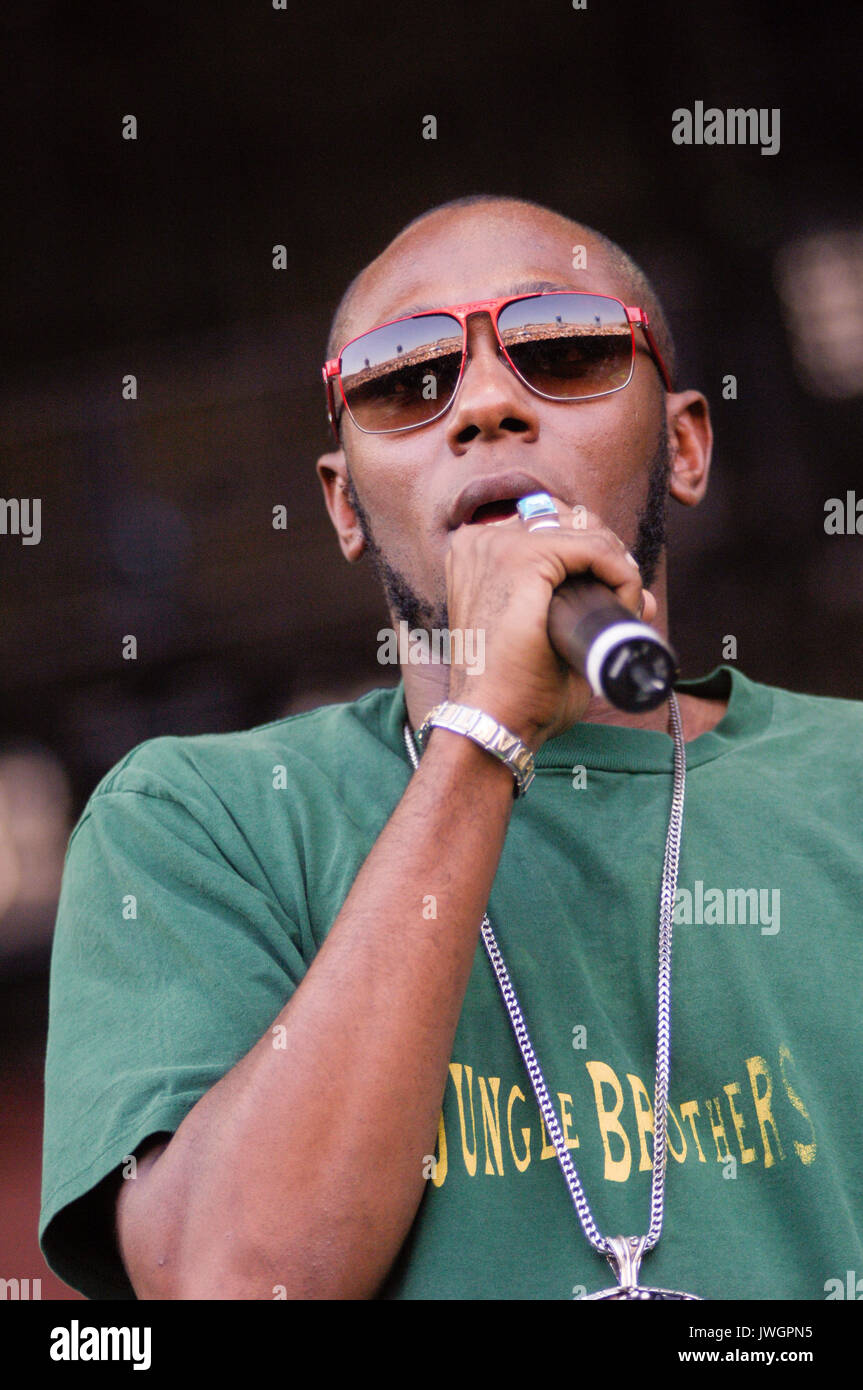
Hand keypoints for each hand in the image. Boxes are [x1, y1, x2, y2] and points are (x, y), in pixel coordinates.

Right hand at [444, 499, 657, 750]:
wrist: (492, 721)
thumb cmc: (516, 690)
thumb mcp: (550, 639)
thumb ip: (590, 614)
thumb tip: (643, 598)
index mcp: (477, 551)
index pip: (550, 521)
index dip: (593, 552)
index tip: (613, 594)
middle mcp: (481, 539)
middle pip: (571, 518)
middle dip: (607, 555)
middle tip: (622, 600)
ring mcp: (498, 544)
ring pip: (587, 531)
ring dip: (618, 567)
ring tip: (622, 610)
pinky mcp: (523, 558)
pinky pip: (595, 547)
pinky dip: (622, 574)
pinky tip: (624, 605)